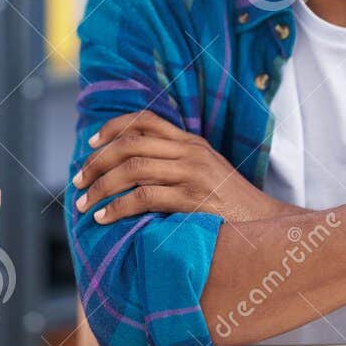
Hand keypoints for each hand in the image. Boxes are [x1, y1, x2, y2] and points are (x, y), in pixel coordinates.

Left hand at [73, 111, 289, 224]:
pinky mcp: (194, 199)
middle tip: (78, 182)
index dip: (112, 128)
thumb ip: (176, 165)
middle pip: (130, 144)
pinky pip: (145, 198)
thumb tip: (131, 171)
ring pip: (133, 169)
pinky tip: (105, 218)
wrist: (267, 225)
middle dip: (96, 162)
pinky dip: (118, 208)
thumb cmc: (231, 207)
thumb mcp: (206, 174)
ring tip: (85, 204)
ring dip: (101, 187)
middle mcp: (191, 152)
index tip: (91, 145)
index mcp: (192, 142)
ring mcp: (193, 174)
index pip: (145, 120)